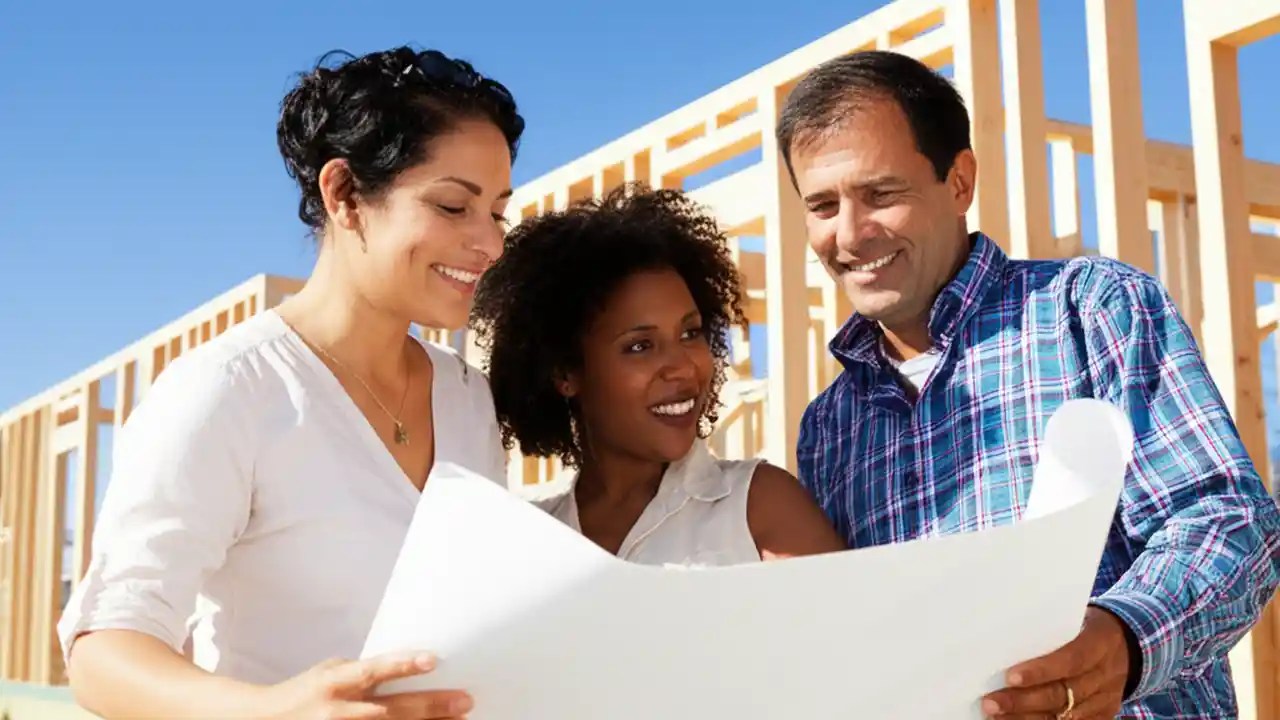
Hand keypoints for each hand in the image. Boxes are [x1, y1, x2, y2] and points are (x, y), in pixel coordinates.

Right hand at [261, 650, 473, 718]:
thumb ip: (362, 673)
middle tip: (465, 701)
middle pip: (391, 711)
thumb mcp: (329, 673)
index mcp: (333, 683)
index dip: (401, 665)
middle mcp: (337, 712)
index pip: (371, 671)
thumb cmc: (303, 693)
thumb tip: (404, 666)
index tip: (432, 659)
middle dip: (431, 707)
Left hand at [981, 607, 1131, 718]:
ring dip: (1027, 719)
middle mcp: (1106, 674)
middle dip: (1023, 701)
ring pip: (1065, 716)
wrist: (1128, 642)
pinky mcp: (1104, 715)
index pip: (1071, 659)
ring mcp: (1106, 698)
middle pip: (1063, 693)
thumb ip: (1048, 630)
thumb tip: (1004, 639)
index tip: (1009, 677)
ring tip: (996, 716)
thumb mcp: (1076, 617)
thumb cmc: (1086, 625)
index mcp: (1100, 642)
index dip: (1041, 670)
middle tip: (991, 703)